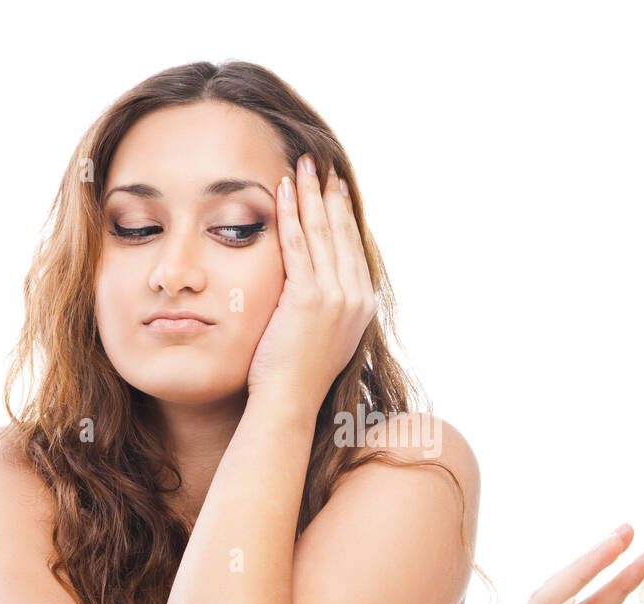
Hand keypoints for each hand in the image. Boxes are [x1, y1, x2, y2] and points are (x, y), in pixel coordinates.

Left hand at [246, 154, 375, 409]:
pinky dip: (289, 215)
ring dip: (309, 194)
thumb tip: (315, 284)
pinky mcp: (309, 298)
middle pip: (340, 231)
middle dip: (326, 193)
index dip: (340, 211)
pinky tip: (281, 191)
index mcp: (362, 303)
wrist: (289, 401)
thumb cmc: (296, 375)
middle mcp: (355, 296)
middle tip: (317, 162)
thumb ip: (326, 305)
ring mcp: (336, 297)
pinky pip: (297, 246)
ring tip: (301, 165)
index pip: (351, 245)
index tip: (331, 185)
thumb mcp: (323, 334)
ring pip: (321, 232)